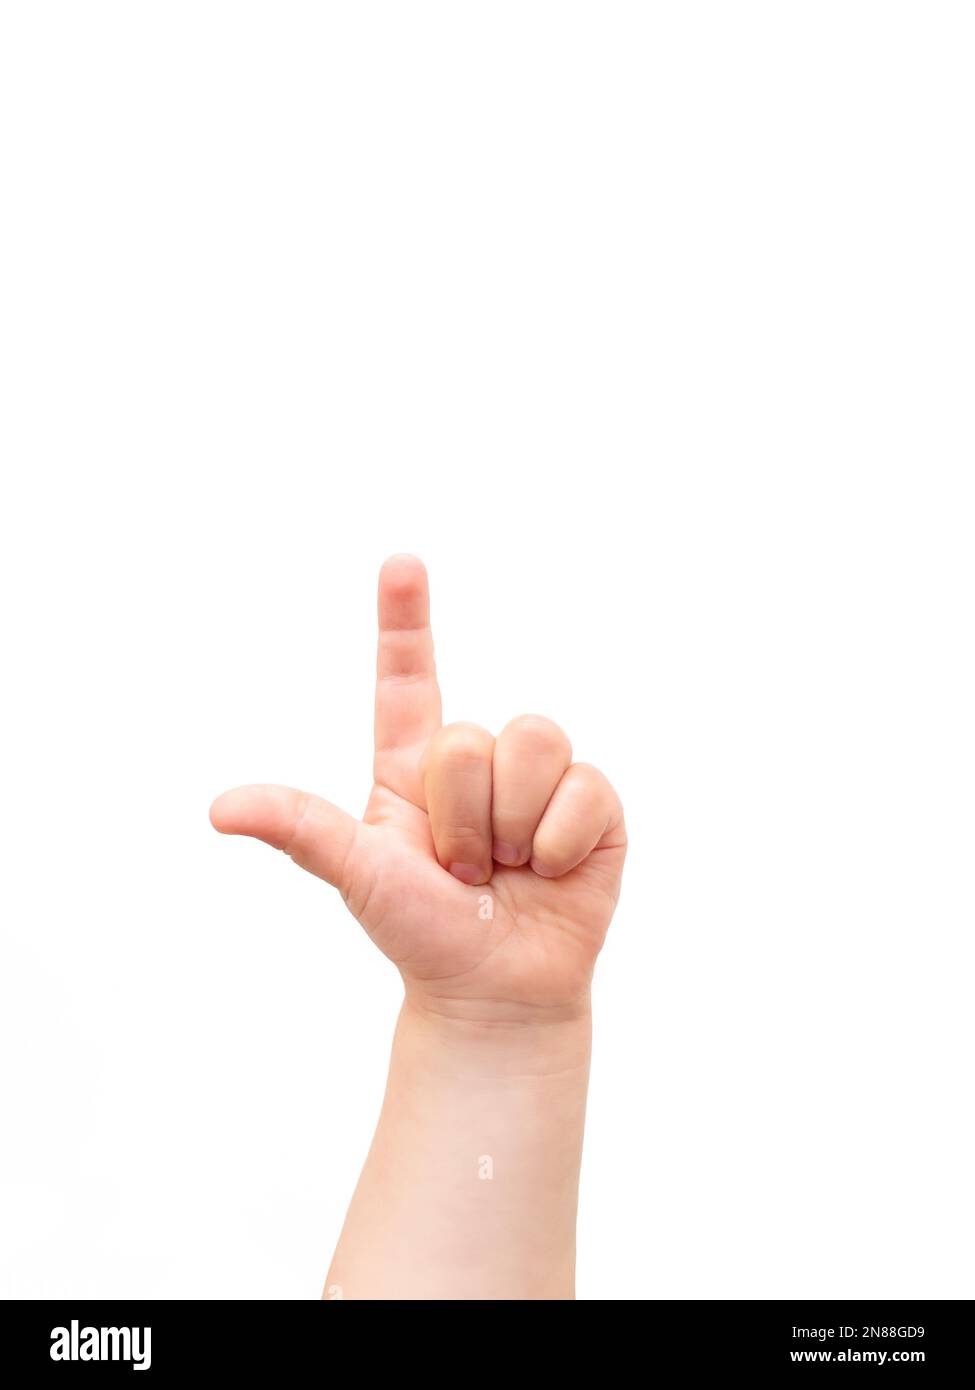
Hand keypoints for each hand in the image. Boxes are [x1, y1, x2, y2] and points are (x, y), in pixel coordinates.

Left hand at [211, 555, 625, 1023]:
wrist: (496, 991)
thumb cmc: (418, 932)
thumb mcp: (356, 875)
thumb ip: (302, 828)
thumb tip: (218, 808)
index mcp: (412, 765)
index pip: (406, 677)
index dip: (405, 618)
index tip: (401, 562)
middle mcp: (477, 761)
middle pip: (471, 736)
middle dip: (462, 819)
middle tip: (461, 869)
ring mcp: (538, 779)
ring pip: (533, 744)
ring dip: (513, 828)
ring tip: (507, 869)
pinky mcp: (592, 803)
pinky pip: (584, 788)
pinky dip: (562, 843)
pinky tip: (553, 872)